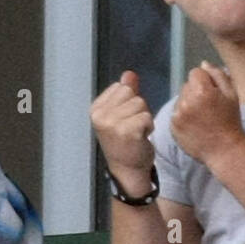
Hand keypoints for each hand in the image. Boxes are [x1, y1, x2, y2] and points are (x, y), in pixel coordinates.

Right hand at [90, 71, 154, 187]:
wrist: (128, 170)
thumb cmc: (125, 142)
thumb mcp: (121, 114)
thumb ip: (125, 92)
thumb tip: (129, 73)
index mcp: (96, 109)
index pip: (121, 87)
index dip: (129, 102)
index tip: (124, 120)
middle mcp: (101, 115)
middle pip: (132, 94)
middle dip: (138, 109)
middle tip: (131, 127)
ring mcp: (112, 124)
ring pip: (141, 104)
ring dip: (144, 118)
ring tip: (136, 133)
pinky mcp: (127, 131)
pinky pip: (147, 117)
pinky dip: (149, 127)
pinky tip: (141, 138)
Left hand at [170, 62, 244, 165]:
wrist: (224, 150)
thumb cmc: (231, 121)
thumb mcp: (232, 94)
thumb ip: (217, 75)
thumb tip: (203, 64)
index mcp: (201, 90)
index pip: (195, 72)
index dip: (206, 81)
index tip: (213, 94)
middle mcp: (186, 101)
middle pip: (186, 85)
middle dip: (195, 91)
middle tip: (208, 107)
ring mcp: (177, 115)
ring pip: (180, 98)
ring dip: (188, 103)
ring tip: (201, 117)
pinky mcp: (172, 127)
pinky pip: (175, 113)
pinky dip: (183, 116)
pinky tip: (194, 125)